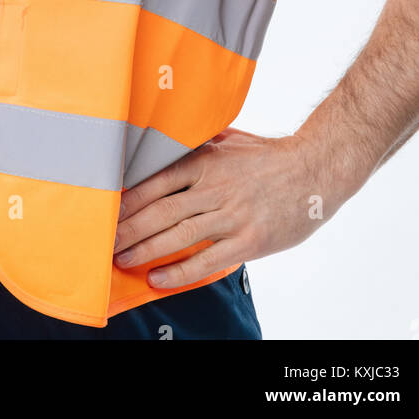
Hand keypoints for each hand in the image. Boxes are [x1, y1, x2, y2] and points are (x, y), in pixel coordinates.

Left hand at [114, 126, 337, 288]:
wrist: (314, 170)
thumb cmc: (268, 155)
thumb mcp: (228, 140)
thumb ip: (196, 145)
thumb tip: (163, 142)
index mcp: (204, 161)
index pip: (155, 182)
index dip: (128, 200)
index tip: (106, 211)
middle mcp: (213, 188)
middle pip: (160, 211)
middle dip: (128, 229)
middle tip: (104, 242)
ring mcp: (231, 215)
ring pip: (178, 236)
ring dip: (145, 250)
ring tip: (122, 261)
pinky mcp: (248, 241)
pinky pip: (206, 260)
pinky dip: (178, 271)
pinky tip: (157, 279)